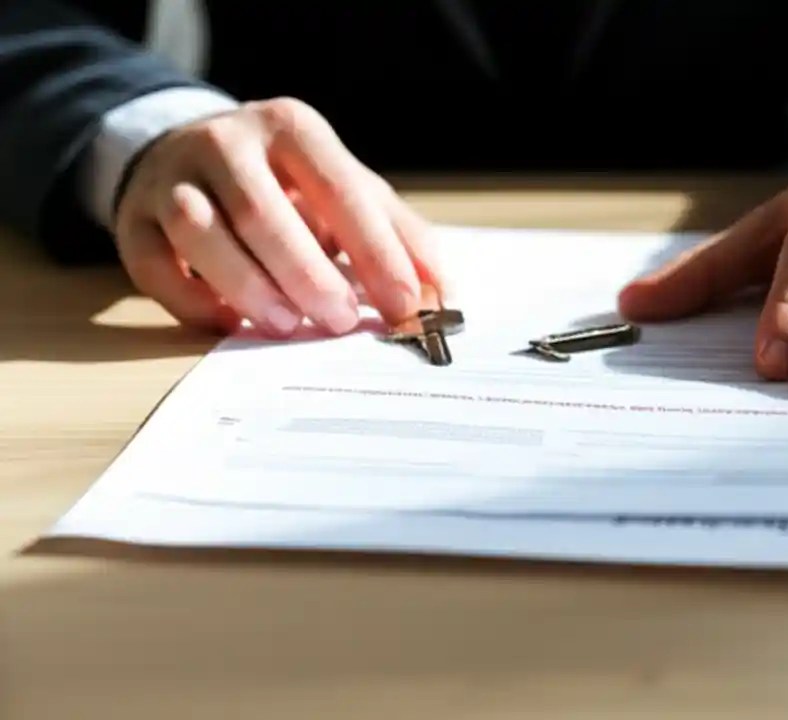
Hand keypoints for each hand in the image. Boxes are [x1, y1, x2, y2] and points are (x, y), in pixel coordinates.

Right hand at [113, 97, 445, 335]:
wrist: (190, 155)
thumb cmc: (289, 184)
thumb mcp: (348, 191)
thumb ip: (398, 236)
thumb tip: (440, 294)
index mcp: (292, 130)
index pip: (340, 189)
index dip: (376, 251)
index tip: (405, 303)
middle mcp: (227, 144)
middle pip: (263, 212)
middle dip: (308, 274)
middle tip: (342, 320)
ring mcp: (172, 179)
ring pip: (202, 234)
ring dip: (249, 286)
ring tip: (288, 325)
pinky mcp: (133, 220)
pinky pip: (156, 266)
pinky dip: (193, 302)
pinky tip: (230, 324)